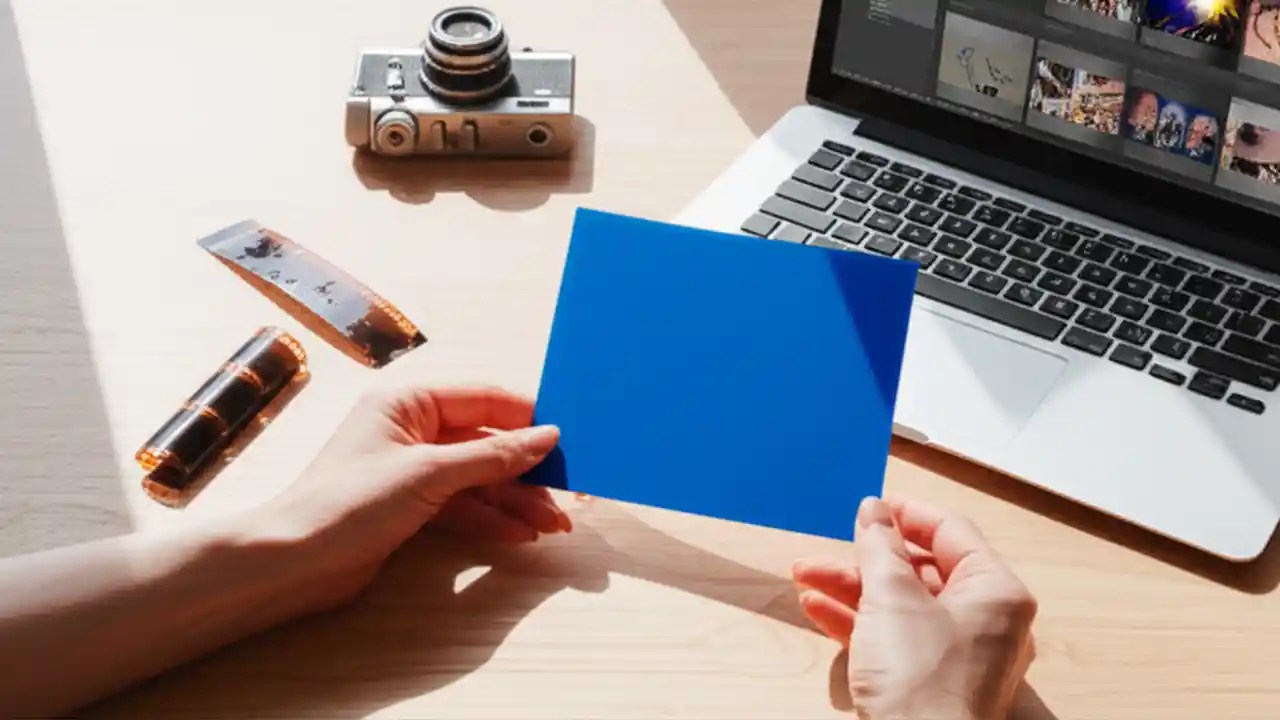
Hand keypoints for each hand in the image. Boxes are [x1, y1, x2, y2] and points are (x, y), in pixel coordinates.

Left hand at [246, 385, 570, 610]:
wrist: (294, 562)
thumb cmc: (349, 502)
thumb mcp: (429, 473)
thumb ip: (493, 456)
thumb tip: (547, 437)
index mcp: (409, 402)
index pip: (484, 399)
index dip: (528, 418)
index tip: (569, 439)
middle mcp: (412, 429)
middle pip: (485, 442)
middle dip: (526, 471)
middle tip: (567, 495)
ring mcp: (412, 469)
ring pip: (478, 478)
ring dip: (515, 501)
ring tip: (552, 525)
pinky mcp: (410, 506)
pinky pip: (462, 505)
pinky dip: (490, 519)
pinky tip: (521, 534)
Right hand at [792, 498, 1035, 719]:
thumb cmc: (918, 676)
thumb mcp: (891, 597)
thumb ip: (879, 546)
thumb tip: (874, 509)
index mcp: (995, 591)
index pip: (951, 532)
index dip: (907, 513)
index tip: (870, 503)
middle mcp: (986, 621)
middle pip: (921, 571)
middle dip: (865, 559)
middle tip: (824, 548)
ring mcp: (959, 656)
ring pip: (902, 606)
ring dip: (852, 589)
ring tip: (805, 577)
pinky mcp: (931, 683)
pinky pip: (896, 639)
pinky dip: (859, 622)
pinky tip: (817, 610)